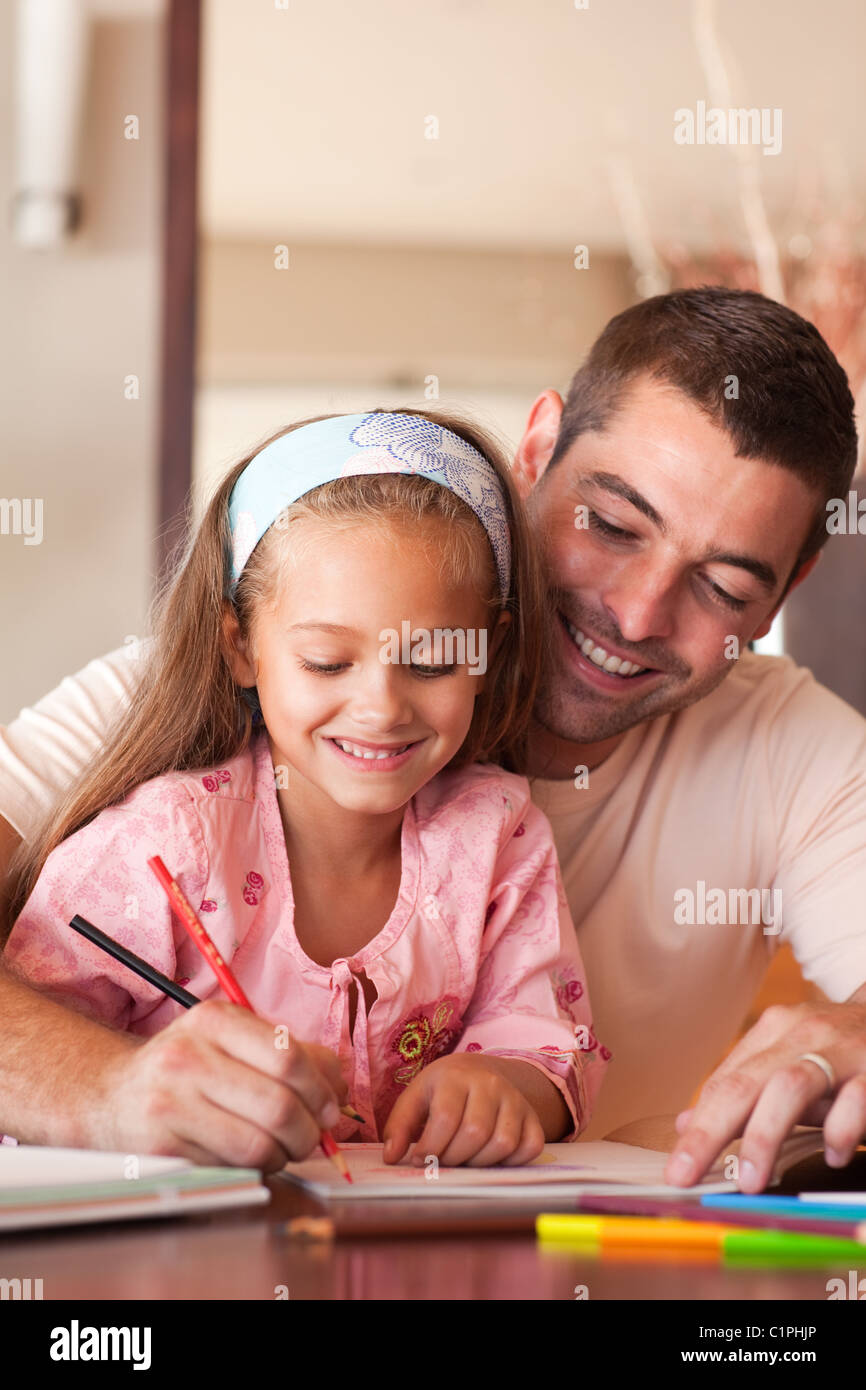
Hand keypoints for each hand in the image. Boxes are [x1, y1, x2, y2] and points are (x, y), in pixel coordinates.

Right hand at [93, 1000, 347, 1171]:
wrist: (111, 1096)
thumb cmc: (186, 1068)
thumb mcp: (230, 1040)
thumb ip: (288, 1053)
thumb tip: (340, 1085)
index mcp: (214, 1019)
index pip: (289, 1055)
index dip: (322, 1088)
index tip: (331, 1107)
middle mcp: (189, 1055)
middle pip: (279, 1103)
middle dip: (310, 1129)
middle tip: (314, 1136)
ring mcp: (171, 1101)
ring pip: (259, 1142)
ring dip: (286, 1154)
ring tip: (284, 1148)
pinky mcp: (162, 1145)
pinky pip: (232, 1165)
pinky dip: (256, 1167)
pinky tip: (253, 1156)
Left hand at [381, 1053, 545, 1166]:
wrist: (480, 1071)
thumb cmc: (442, 1089)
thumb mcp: (415, 1097)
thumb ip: (399, 1126)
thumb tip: (392, 1157)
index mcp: (456, 1076)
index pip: (446, 1117)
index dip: (430, 1147)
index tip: (418, 1160)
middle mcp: (490, 1084)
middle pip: (475, 1132)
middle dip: (453, 1157)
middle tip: (441, 1162)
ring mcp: (515, 1099)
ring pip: (503, 1143)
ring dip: (479, 1162)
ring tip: (463, 1159)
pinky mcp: (533, 1117)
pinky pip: (530, 1147)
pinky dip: (511, 1161)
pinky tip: (490, 1157)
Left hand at [664, 996, 865, 1191]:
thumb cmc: (840, 1052)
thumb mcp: (790, 1062)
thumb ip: (745, 1091)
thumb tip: (688, 1124)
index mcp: (773, 1032)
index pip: (724, 1083)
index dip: (697, 1128)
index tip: (677, 1168)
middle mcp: (800, 1034)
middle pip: (744, 1084)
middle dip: (711, 1133)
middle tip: (689, 1173)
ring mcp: (839, 1049)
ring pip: (790, 1087)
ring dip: (765, 1135)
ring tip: (751, 1179)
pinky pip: (854, 1099)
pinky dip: (840, 1129)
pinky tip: (834, 1154)